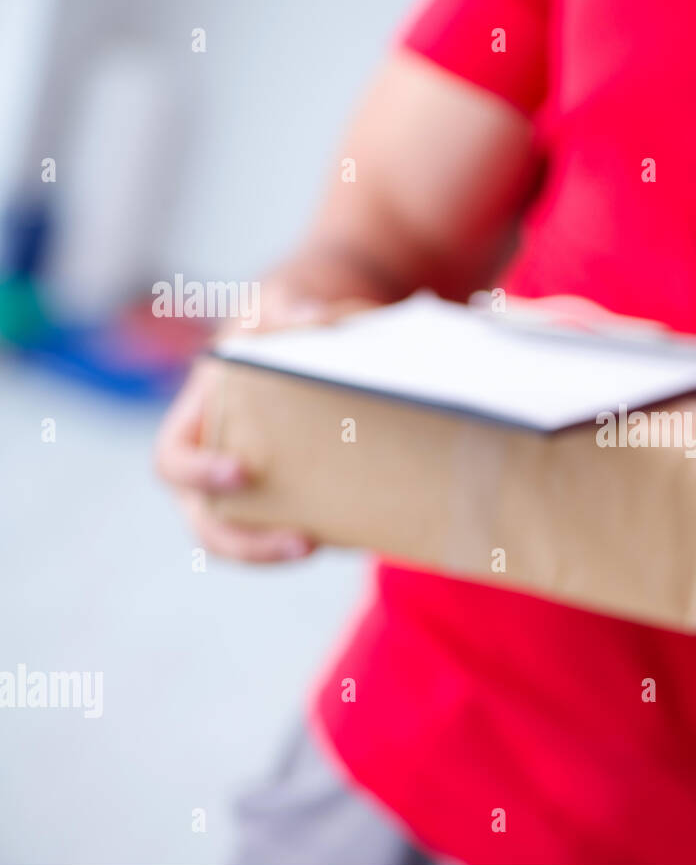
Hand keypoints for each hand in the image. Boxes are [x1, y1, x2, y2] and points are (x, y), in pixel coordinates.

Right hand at [154, 289, 371, 561]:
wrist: (300, 349)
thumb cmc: (272, 329)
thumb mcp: (272, 310)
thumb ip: (287, 310)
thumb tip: (317, 321)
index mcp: (194, 425)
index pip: (171, 461)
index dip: (197, 473)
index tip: (241, 472)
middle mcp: (210, 470)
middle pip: (207, 524)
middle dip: (247, 544)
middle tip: (302, 542)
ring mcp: (247, 494)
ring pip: (245, 541)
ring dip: (277, 554)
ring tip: (323, 547)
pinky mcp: (286, 504)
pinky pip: (290, 532)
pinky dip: (319, 539)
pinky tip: (356, 537)